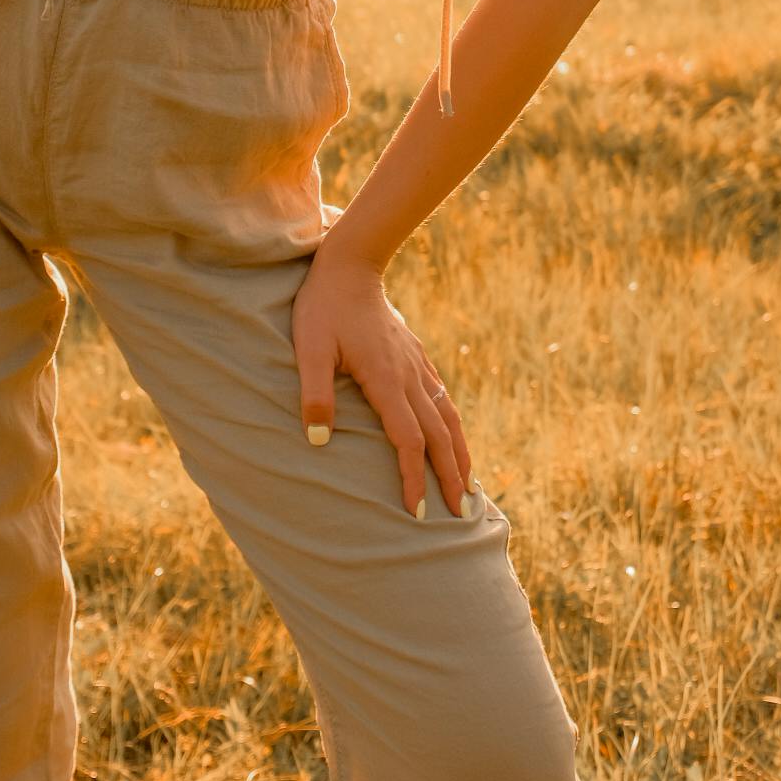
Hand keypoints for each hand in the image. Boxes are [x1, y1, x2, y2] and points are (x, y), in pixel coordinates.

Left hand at [291, 238, 475, 519]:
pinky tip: (454, 437)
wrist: (349, 265)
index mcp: (387, 379)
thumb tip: (317, 440)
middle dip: (451, 476)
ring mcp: (417, 365)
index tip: (418, 512)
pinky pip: (442, 398)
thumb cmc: (323, 308)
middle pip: (439, 435)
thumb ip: (315, 392)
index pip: (408, 439)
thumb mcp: (309, 349)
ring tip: (471, 487)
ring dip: (461, 454)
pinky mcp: (416, 356)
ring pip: (448, 417)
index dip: (413, 477)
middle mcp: (410, 376)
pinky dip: (454, 425)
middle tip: (462, 514)